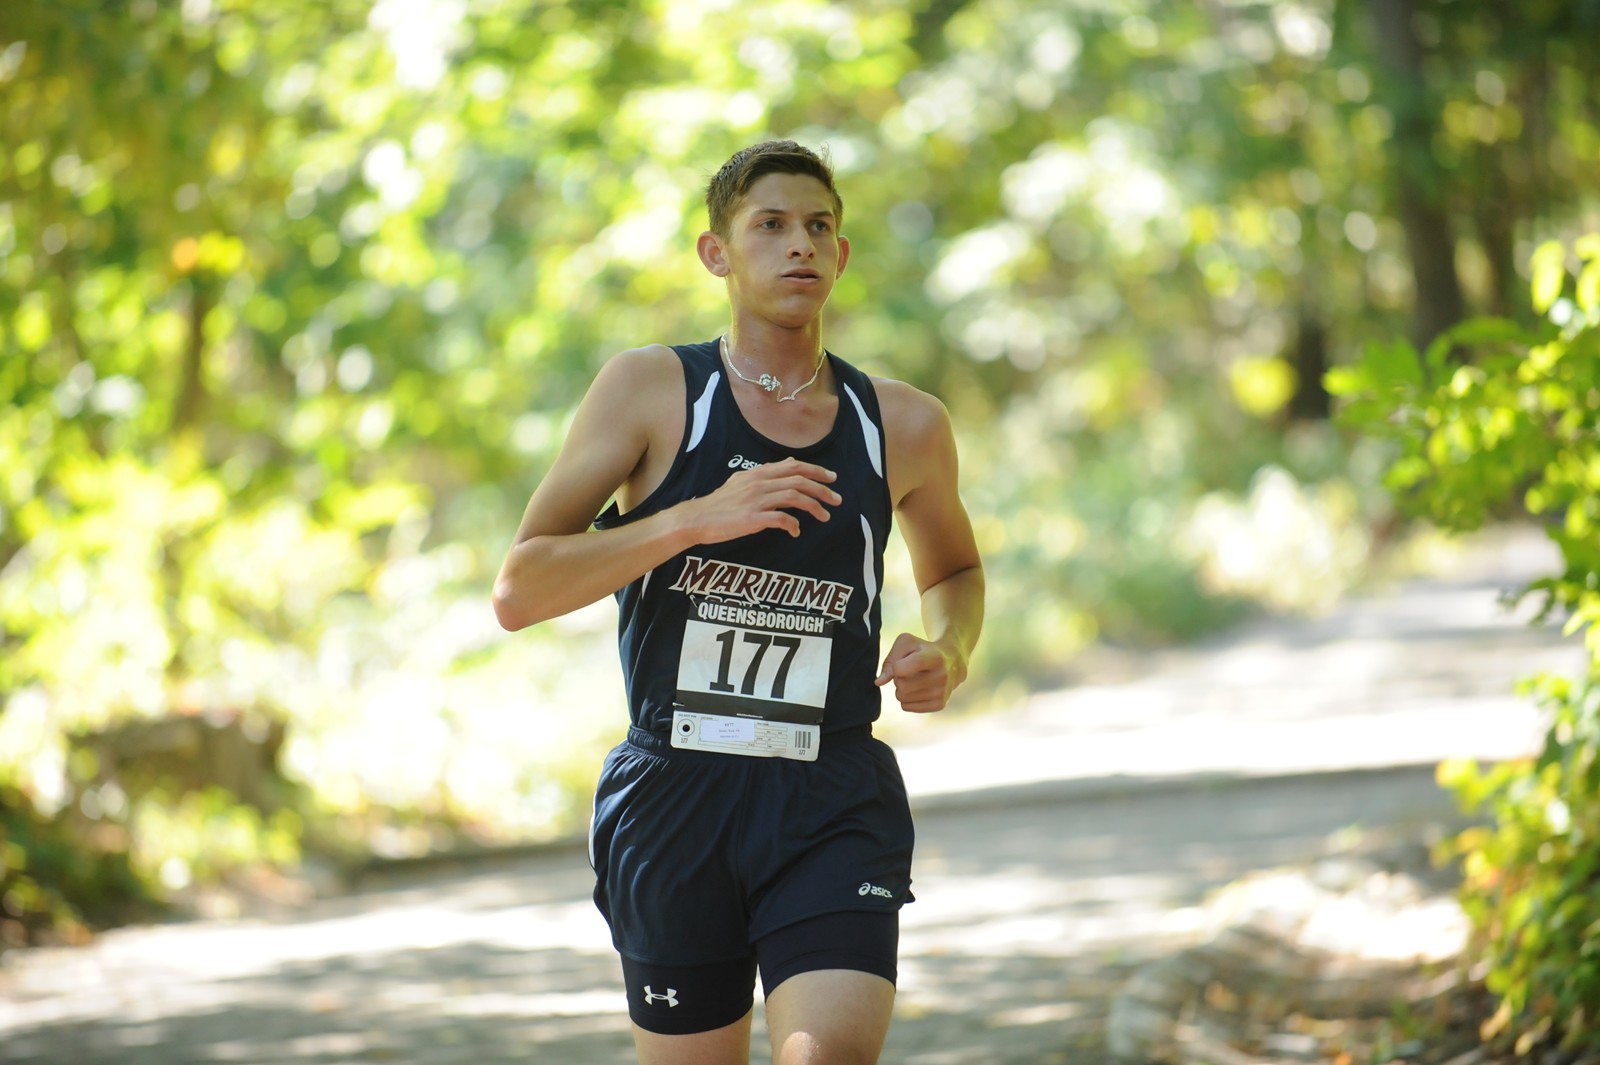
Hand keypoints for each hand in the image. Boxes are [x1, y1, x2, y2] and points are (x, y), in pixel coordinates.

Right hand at [684, 457, 839, 541]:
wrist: (698, 518)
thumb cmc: (721, 503)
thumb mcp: (743, 481)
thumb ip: (766, 473)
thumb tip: (790, 463)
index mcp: (758, 473)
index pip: (794, 466)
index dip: (816, 471)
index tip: (831, 479)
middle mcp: (759, 483)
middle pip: (799, 480)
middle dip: (822, 489)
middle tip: (837, 499)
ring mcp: (756, 500)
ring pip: (795, 497)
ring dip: (814, 507)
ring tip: (825, 516)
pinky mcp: (752, 518)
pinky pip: (782, 519)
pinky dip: (794, 524)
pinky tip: (796, 531)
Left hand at [875, 632, 966, 713]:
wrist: (952, 661)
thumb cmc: (923, 650)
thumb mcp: (907, 644)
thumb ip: (890, 660)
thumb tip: (879, 682)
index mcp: (934, 658)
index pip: (901, 669)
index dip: (895, 667)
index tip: (901, 662)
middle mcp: (941, 676)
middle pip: (901, 686)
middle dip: (898, 678)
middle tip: (907, 672)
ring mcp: (941, 692)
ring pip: (902, 698)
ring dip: (901, 689)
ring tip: (914, 679)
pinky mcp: (939, 705)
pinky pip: (906, 707)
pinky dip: (906, 699)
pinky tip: (918, 689)